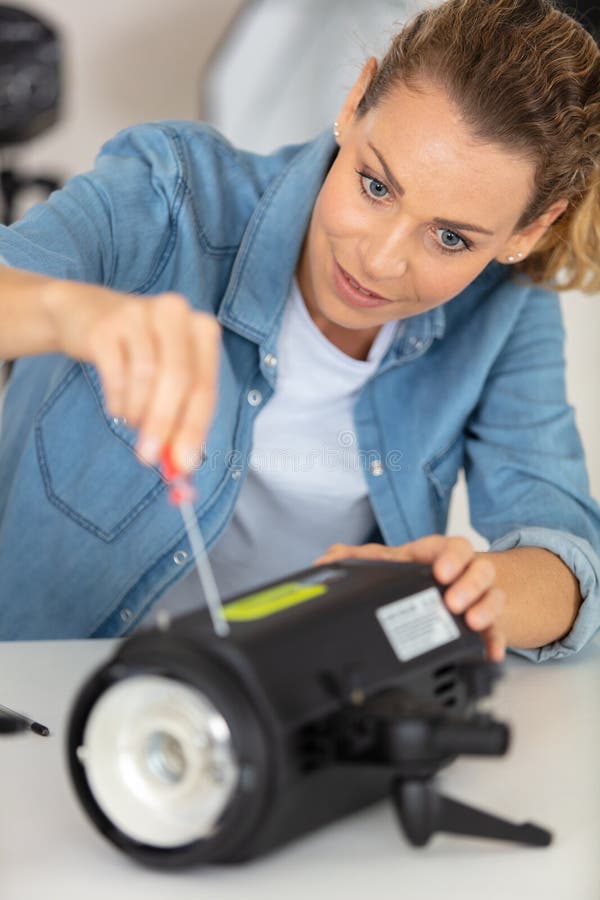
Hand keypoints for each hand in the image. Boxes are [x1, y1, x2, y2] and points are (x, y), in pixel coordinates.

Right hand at [48, 282, 220, 472]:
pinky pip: (115, 375)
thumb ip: (181, 417)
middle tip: (148, 457)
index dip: (195, 427)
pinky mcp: (106, 326)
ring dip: (137, 414)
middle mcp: (175, 314)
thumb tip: (182, 463)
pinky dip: (117, 402)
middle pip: (177, 378)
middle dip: (163, 424)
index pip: (205, 385)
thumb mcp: (168, 376)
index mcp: (202, 329)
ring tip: (132, 421)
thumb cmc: (139, 351)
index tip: (184, 463)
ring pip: (144, 379)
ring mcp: (139, 315)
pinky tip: (117, 407)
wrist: (87, 314)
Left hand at [313, 535, 506, 661]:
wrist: (446, 584)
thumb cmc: (417, 571)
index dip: (449, 557)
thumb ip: (356, 559)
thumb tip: (325, 562)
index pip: (450, 547)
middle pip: (478, 566)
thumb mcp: (388, 563)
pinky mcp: (486, 619)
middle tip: (453, 601)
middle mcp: (463, 571)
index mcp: (437, 554)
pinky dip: (495, 641)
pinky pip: (498, 628)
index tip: (440, 572)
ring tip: (471, 622)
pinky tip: (489, 653)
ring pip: (493, 593)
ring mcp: (477, 594)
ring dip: (485, 608)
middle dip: (469, 584)